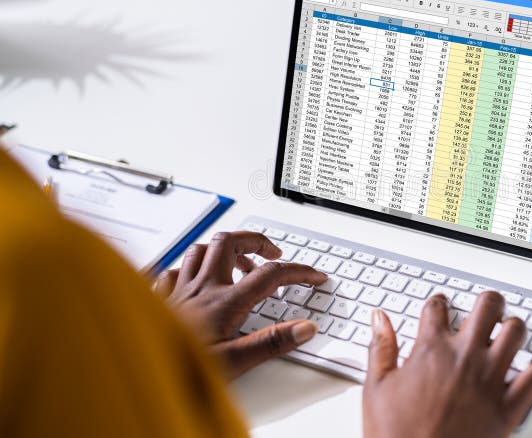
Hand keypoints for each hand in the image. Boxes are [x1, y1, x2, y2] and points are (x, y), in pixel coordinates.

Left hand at [153, 231, 326, 378]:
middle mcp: (201, 289)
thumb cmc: (177, 370)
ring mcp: (179, 291)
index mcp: (224, 302)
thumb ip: (271, 343)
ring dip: (225, 249)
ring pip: (202, 249)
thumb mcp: (234, 363)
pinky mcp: (160, 300)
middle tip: (274, 253)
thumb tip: (305, 328)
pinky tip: (197, 278)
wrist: (138, 370)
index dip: (297, 271)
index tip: (313, 277)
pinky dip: (190, 268)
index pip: (270, 275)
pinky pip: (174, 270)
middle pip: (230, 242)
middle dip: (256, 240)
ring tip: (240, 262)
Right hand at [363, 292, 531, 437]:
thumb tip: (379, 318)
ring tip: (506, 333)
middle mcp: (464, 358)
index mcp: (431, 350)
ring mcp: (490, 381)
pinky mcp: (508, 407)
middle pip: (488, 306)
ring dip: (512, 328)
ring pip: (516, 331)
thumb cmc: (396, 436)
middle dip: (487, 302)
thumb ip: (381, 347)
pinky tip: (530, 366)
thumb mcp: (377, 387)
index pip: (438, 306)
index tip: (440, 306)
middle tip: (485, 309)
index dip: (439, 302)